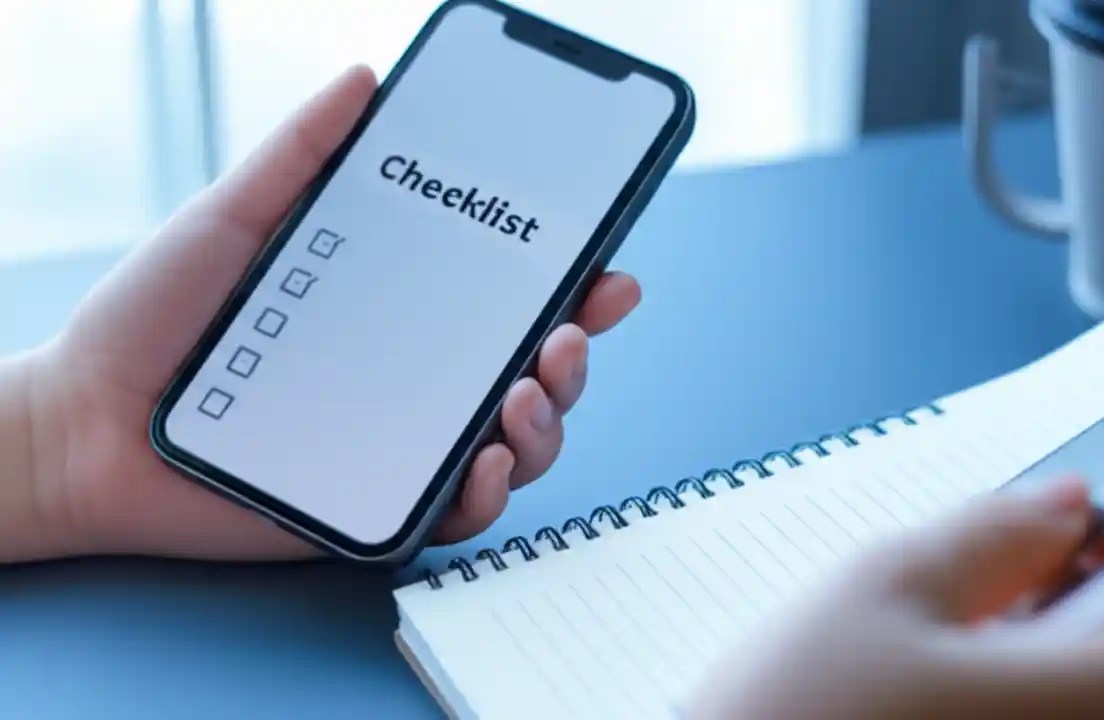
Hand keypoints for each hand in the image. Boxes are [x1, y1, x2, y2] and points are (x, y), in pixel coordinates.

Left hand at [17, 65, 640, 560]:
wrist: (84, 425)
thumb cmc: (154, 322)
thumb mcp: (234, 220)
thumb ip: (300, 154)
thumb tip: (363, 80)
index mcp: (401, 315)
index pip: (508, 302)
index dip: (573, 290)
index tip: (605, 273)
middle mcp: (416, 381)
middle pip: (533, 375)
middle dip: (574, 358)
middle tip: (566, 335)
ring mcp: (403, 446)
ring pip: (515, 445)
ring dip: (545, 425)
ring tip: (520, 397)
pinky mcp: (376, 507)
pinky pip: (458, 513)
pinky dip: (488, 493)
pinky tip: (482, 465)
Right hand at [689, 478, 1103, 719]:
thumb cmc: (796, 712)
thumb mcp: (889, 584)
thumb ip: (995, 530)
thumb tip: (1063, 500)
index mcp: (1090, 702)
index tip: (1073, 528)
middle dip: (1069, 592)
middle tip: (978, 570)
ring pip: (1079, 689)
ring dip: (1030, 639)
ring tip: (932, 626)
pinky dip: (1003, 685)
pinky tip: (923, 675)